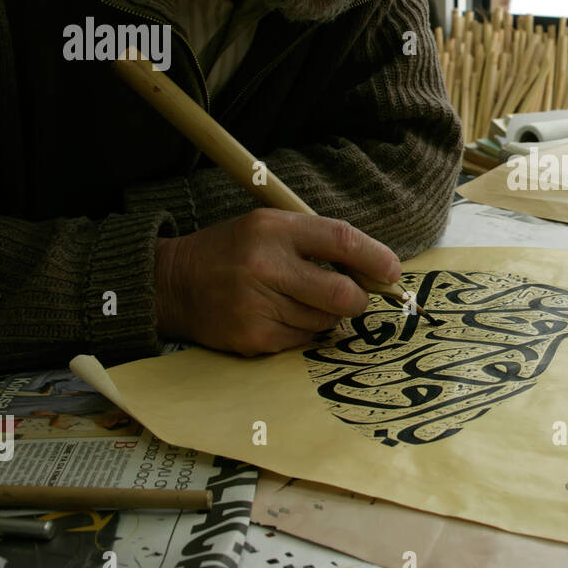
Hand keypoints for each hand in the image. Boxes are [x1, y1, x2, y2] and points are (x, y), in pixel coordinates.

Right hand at [153, 208, 400, 355]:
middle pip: (342, 293)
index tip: (393, 271)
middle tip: (354, 296)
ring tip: (297, 299)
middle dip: (358, 299)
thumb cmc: (235, 252)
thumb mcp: (271, 228)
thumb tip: (379, 271)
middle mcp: (265, 265)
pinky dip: (303, 331)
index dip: (375, 257)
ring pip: (325, 321)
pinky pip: (303, 340)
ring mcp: (257, 304)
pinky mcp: (252, 337)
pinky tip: (279, 315)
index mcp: (274, 228)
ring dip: (325, 314)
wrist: (173, 283)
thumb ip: (320, 243)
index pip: (341, 239)